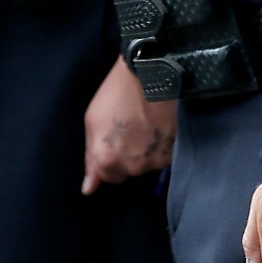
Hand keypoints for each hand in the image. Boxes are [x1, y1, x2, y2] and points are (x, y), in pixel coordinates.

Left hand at [82, 56, 174, 192]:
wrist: (150, 73)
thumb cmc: (117, 92)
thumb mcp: (93, 121)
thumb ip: (91, 158)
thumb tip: (88, 189)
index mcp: (107, 160)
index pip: (109, 177)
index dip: (111, 157)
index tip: (116, 140)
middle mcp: (131, 166)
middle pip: (129, 172)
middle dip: (128, 156)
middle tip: (132, 129)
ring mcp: (153, 161)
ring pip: (147, 165)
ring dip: (146, 151)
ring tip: (147, 124)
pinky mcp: (172, 152)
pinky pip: (164, 157)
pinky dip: (162, 146)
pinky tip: (159, 126)